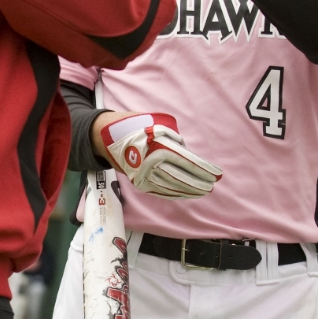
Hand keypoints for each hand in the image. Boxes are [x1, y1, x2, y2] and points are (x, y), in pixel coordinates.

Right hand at [98, 112, 222, 198]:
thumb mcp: (154, 124)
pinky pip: (158, 191)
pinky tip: (184, 194)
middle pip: (181, 176)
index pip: (186, 161)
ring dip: (189, 190)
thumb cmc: (131, 125)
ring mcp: (143, 176)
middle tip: (212, 184)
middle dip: (199, 182)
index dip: (202, 168)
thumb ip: (171, 137)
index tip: (215, 173)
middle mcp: (150, 165)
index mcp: (156, 147)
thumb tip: (184, 151)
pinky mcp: (137, 182)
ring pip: (171, 187)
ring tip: (203, 191)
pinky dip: (173, 194)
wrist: (102, 137)